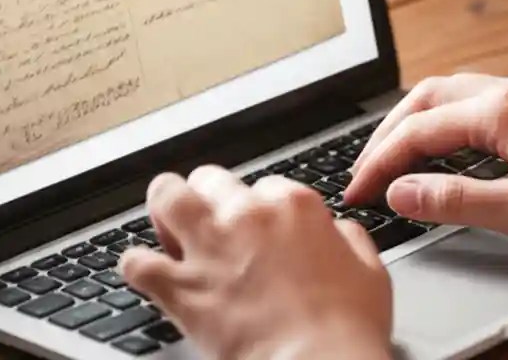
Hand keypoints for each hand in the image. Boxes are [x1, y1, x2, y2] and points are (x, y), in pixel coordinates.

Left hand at [121, 167, 392, 359]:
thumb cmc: (345, 327)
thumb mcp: (370, 271)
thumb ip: (349, 240)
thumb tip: (338, 233)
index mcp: (294, 205)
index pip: (266, 185)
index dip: (261, 208)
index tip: (261, 229)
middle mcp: (247, 216)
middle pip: (211, 180)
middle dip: (210, 199)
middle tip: (213, 225)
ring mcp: (209, 248)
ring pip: (167, 198)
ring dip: (165, 207)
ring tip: (168, 224)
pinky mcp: (181, 287)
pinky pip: (137, 262)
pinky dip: (137, 266)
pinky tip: (146, 272)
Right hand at [343, 73, 507, 244]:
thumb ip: (453, 200)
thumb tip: (400, 192)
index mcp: (502, 109)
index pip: (418, 129)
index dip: (379, 162)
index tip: (358, 191)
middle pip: (427, 96)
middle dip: (389, 131)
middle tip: (365, 170)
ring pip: (451, 92)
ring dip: (415, 120)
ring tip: (392, 155)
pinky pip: (474, 100)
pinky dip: (443, 119)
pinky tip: (443, 145)